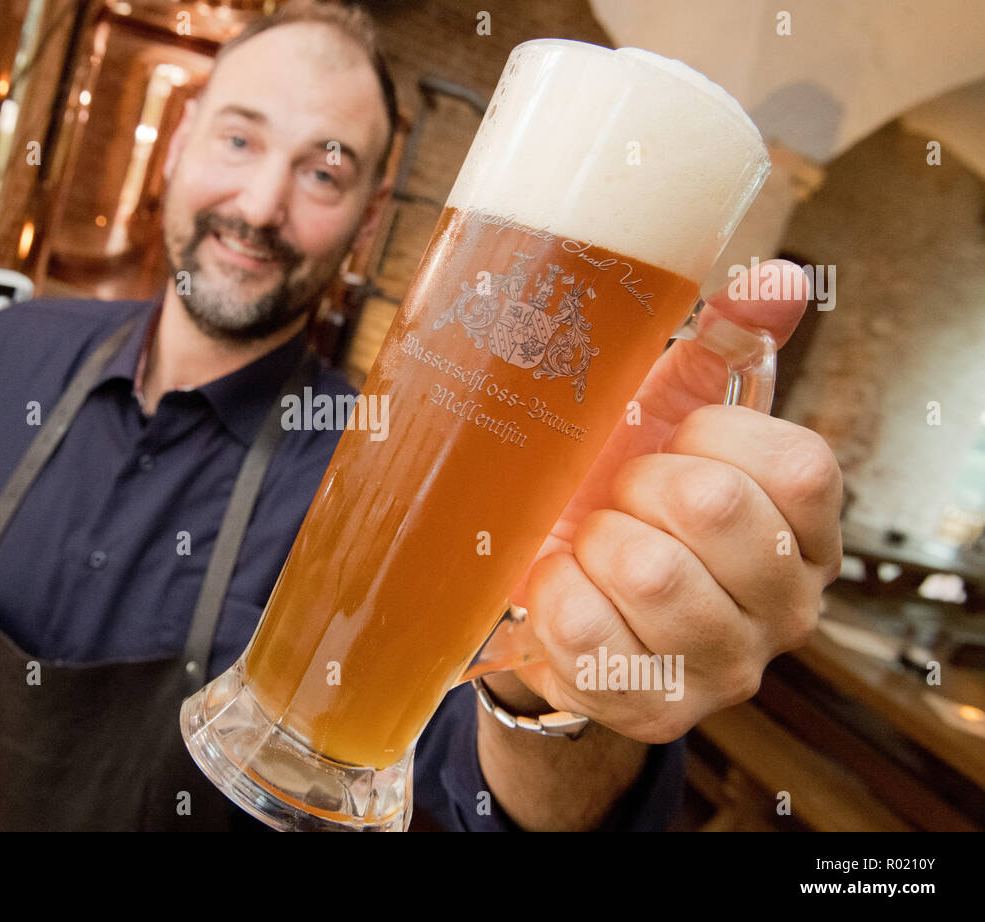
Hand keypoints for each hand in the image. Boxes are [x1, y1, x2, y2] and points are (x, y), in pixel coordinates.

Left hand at [506, 259, 842, 743]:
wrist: (562, 591)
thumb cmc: (621, 491)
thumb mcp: (672, 412)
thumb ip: (728, 344)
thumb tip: (777, 278)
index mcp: (808, 528)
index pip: (791, 464)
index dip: (705, 440)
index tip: (670, 448)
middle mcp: (789, 607)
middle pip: (712, 508)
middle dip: (635, 484)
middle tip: (615, 497)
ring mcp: (728, 668)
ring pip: (648, 570)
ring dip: (592, 538)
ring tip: (588, 543)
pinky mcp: (655, 710)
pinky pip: (582, 624)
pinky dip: (551, 589)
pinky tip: (561, 585)